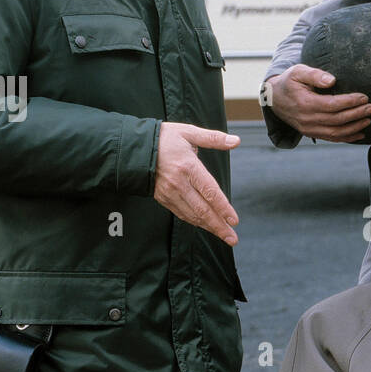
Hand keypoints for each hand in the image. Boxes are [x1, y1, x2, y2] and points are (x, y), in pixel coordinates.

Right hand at [153, 122, 239, 242]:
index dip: (223, 208)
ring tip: (224, 236)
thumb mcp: (188, 132)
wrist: (134, 148)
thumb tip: (236, 141)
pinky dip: (195, 222)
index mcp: (188, 166)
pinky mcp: (163, 198)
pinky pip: (182, 213)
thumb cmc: (164, 138)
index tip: (234, 220)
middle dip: (219, 226)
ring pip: (192, 215)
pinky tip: (206, 226)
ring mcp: (169, 193)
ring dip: (209, 227)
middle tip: (233, 239)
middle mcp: (179, 183)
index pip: (210, 191)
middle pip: (203, 210)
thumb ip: (214, 138)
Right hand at [264, 64, 370, 140]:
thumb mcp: (298, 72)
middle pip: (337, 120)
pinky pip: (331, 138)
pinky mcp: (312, 133)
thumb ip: (314, 74)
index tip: (364, 97)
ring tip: (368, 120)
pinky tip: (360, 133)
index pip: (332, 105)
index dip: (350, 102)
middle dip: (357, 114)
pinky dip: (347, 138)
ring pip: (336, 132)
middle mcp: (307, 119)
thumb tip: (332, 80)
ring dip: (355, 128)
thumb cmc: (289, 82)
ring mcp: (309, 129)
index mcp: (305, 103)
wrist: (274, 99)